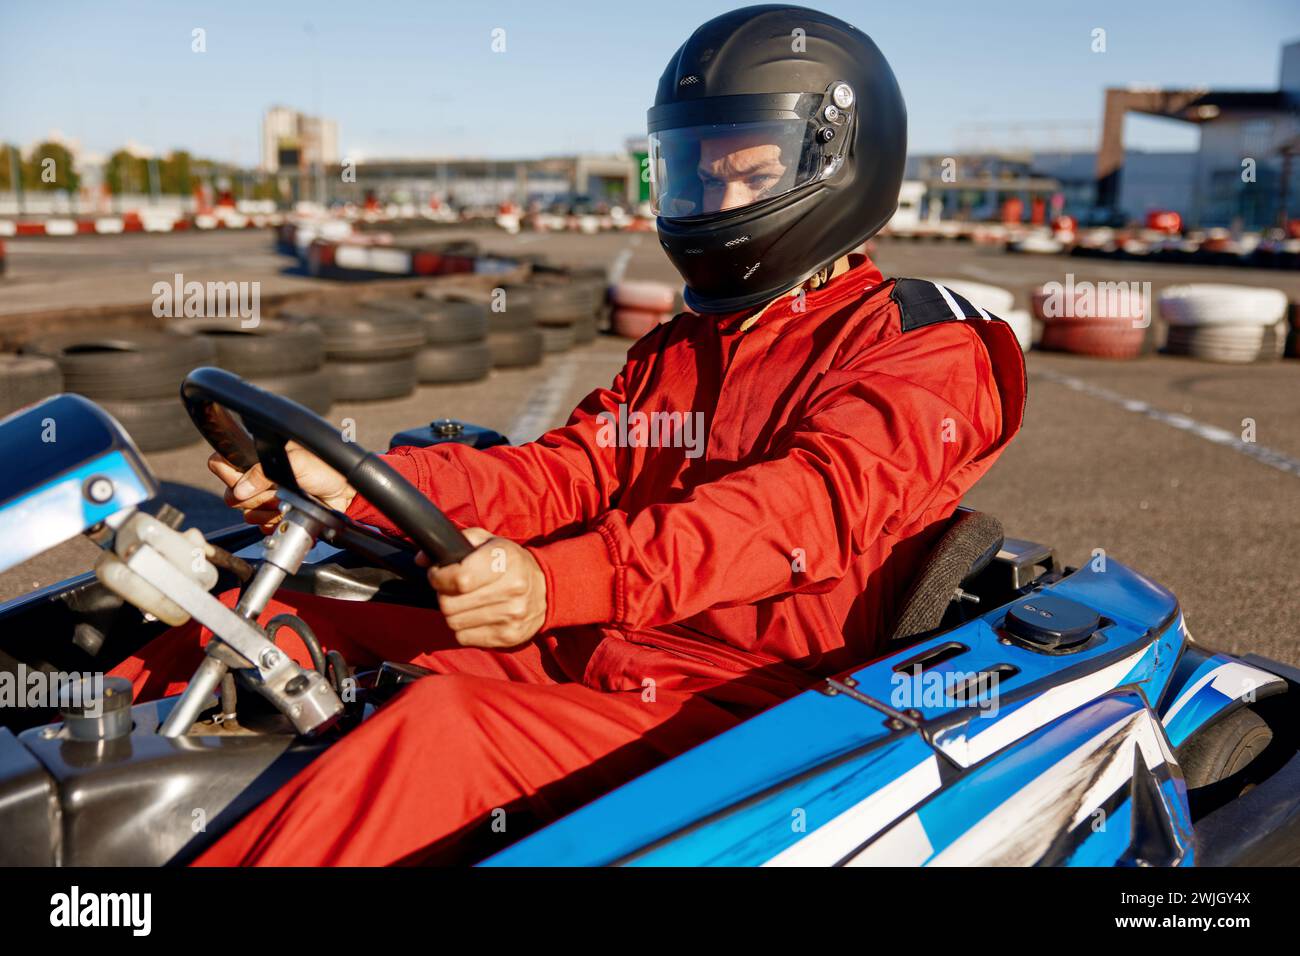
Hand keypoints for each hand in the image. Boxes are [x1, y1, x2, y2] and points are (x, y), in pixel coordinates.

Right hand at [208, 443, 356, 531]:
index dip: (229, 474)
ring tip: (287, 502)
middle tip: (276, 490)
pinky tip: (290, 514)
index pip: (220, 464)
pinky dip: (277, 523)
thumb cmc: (325, 469)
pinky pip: (262, 527)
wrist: (345, 493)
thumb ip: (263, 471)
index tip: (248, 480)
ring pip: (247, 514)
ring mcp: (265, 498)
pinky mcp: (275, 516)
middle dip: (255, 496)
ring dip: (268, 511)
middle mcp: (256, 479)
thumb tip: (240, 490)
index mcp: (257, 458)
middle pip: (232, 495)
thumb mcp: (296, 461)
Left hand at [422, 528, 547, 648]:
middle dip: (444, 596)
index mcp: (505, 561)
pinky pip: (464, 638)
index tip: (439, 575)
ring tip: (466, 602)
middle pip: (450, 604)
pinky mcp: (508, 636)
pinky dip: (464, 628)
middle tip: (453, 589)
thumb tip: (423, 559)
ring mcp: (511, 616)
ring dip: (454, 613)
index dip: (439, 578)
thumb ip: (456, 543)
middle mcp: (511, 589)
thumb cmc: (511, 563)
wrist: (547, 589)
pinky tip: (476, 616)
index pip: (459, 579)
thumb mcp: (489, 542)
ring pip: (454, 623)